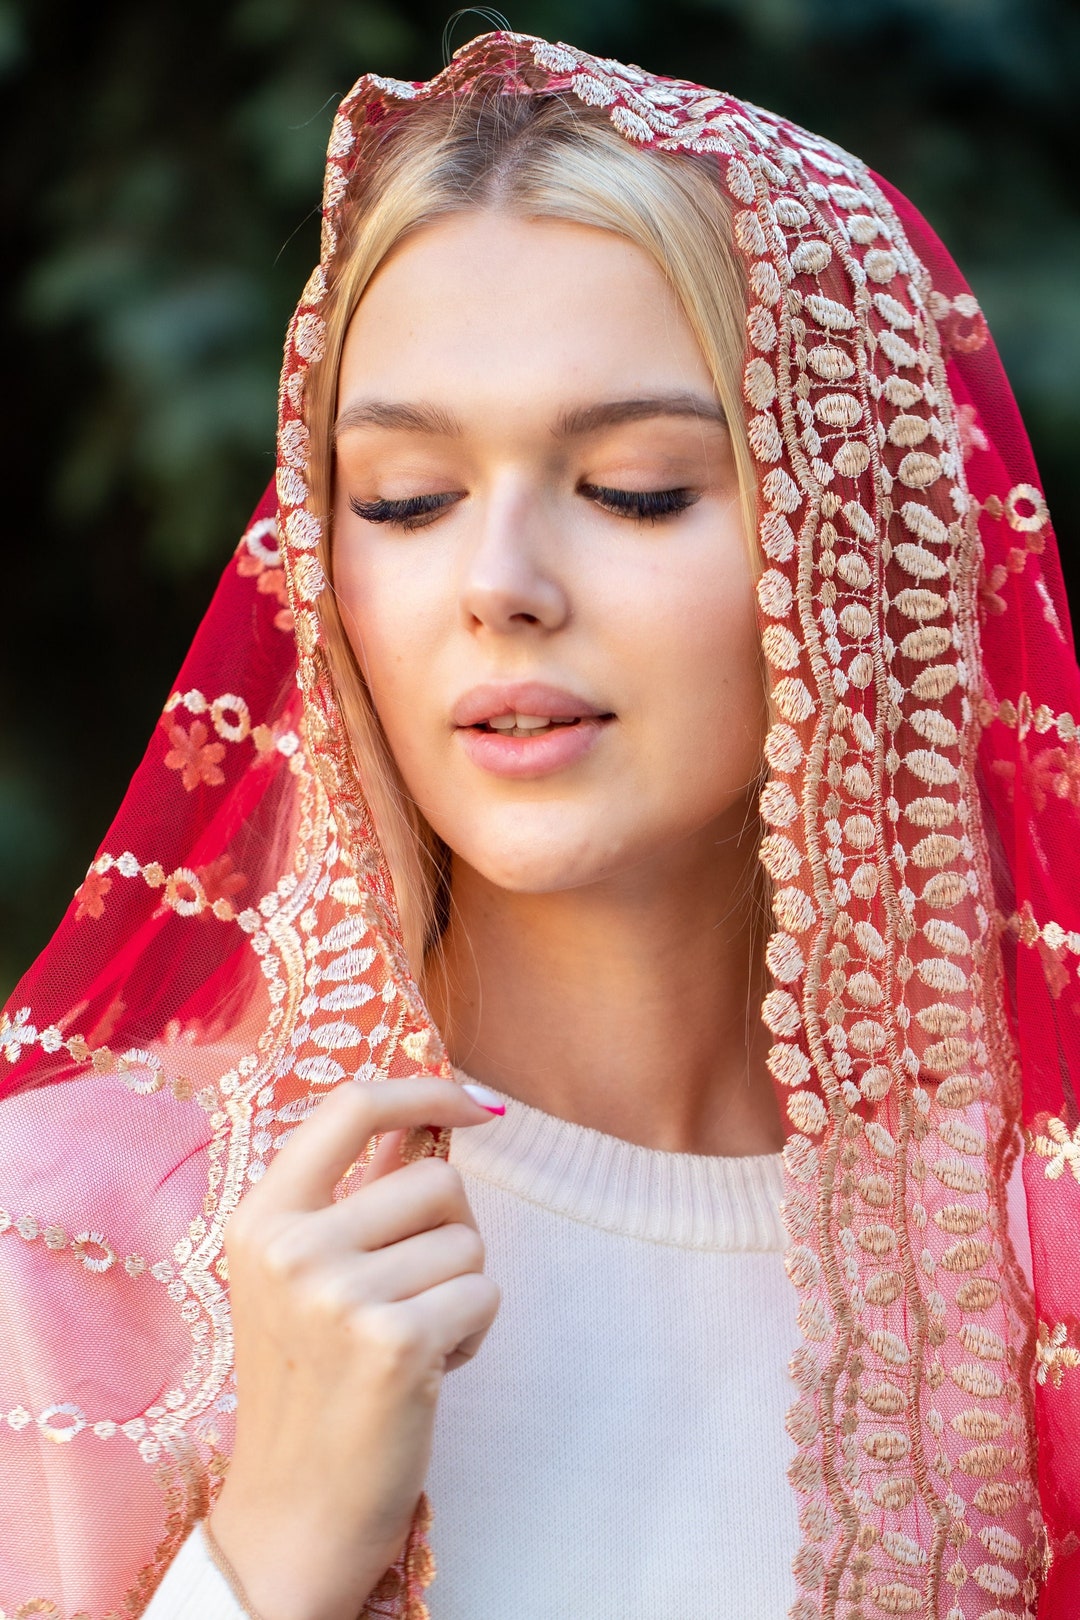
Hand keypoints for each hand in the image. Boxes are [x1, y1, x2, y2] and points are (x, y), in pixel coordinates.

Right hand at [207, 1076, 503, 1619]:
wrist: (292, 1516)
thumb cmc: (309, 1388)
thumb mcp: (301, 1279)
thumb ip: (354, 1197)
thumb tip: (433, 1118)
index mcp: (262, 1218)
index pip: (353, 1106)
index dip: (426, 1090)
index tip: (474, 1105)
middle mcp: (292, 1247)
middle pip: (437, 1179)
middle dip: (449, 1236)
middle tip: (406, 1300)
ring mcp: (337, 1294)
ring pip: (468, 1242)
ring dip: (459, 1293)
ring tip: (407, 1344)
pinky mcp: (392, 1342)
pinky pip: (484, 1295)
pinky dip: (472, 1336)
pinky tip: (424, 1377)